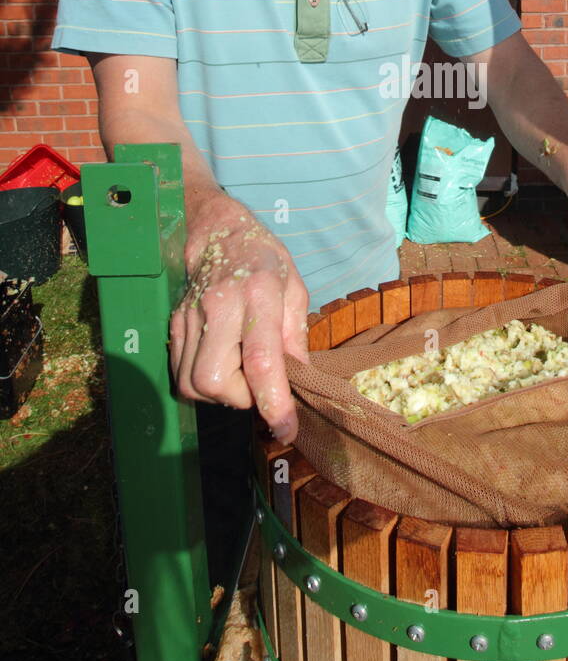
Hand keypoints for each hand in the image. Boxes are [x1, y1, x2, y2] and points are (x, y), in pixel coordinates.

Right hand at [169, 192, 308, 442]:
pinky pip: (180, 375)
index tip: (286, 429)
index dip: (273, 401)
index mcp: (258, 294)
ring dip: (221, 393)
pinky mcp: (173, 325)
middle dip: (240, 398)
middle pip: (215, 381)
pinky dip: (203, 383)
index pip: (261, 359)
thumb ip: (296, 335)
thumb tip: (301, 379)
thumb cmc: (263, 260)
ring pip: (192, 385)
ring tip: (240, 371)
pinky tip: (222, 363)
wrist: (216, 231)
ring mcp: (189, 316)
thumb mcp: (294, 288)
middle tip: (258, 383)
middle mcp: (218, 306)